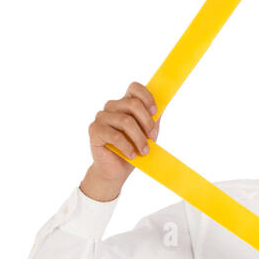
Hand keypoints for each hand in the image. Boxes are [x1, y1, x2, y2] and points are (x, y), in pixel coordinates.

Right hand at [82, 82, 159, 199]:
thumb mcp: (148, 133)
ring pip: (126, 121)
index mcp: (125, 103)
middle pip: (133, 104)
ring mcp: (101, 117)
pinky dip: (127, 147)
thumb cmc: (133, 149)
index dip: (147, 97)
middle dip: (147, 122)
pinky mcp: (94, 130)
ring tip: (144, 151)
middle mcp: (112, 107)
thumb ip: (153, 119)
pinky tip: (132, 155)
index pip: (134, 88)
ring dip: (139, 138)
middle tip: (153, 138)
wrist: (116, 171)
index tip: (155, 112)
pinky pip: (115, 135)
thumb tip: (163, 105)